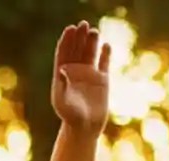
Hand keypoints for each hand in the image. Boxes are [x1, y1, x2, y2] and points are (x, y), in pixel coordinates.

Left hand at [52, 20, 111, 134]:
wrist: (85, 128)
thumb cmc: (71, 116)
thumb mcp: (63, 101)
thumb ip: (62, 84)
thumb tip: (63, 68)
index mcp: (62, 76)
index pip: (63, 54)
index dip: (66, 41)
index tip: (70, 29)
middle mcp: (75, 73)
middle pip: (77, 50)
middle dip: (79, 37)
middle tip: (82, 24)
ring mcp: (89, 76)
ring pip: (90, 54)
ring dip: (91, 42)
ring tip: (93, 30)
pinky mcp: (102, 80)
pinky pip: (104, 63)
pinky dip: (105, 54)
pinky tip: (106, 45)